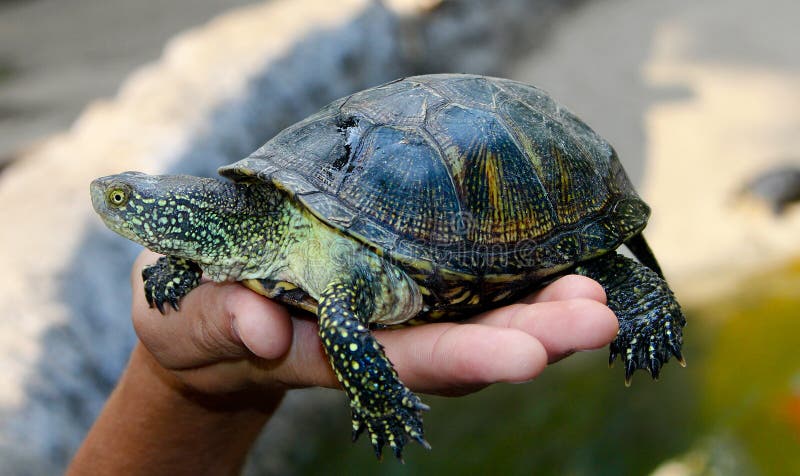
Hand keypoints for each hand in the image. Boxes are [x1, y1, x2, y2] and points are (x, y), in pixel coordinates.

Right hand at [131, 250, 617, 401]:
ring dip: (541, 306)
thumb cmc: (192, 308)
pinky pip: (464, 282)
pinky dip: (514, 274)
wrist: (213, 300)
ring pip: (476, 315)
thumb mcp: (190, 313)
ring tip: (600, 290)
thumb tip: (260, 330)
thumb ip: (222, 321)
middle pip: (464, 344)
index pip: (406, 360)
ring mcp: (393, 311)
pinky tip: (559, 256)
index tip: (532, 357)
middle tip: (601, 316)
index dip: (467, 360)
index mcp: (329, 347)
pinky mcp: (398, 281)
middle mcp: (376, 336)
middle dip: (534, 335)